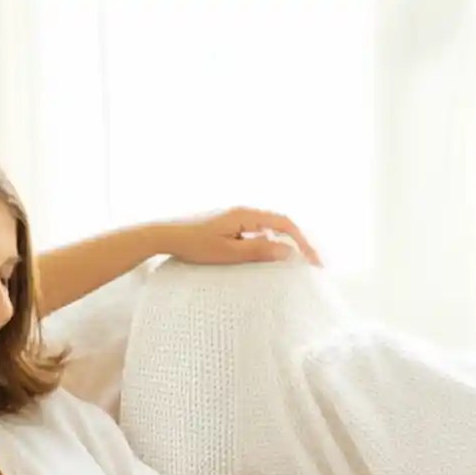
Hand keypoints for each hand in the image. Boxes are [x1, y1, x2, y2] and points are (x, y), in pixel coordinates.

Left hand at [159, 207, 321, 266]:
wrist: (162, 234)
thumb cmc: (192, 244)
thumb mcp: (228, 252)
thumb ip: (259, 251)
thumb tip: (288, 251)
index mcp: (246, 214)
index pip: (285, 224)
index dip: (303, 242)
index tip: (313, 261)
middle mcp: (242, 210)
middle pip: (279, 223)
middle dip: (296, 242)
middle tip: (308, 263)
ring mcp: (234, 216)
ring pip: (266, 227)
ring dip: (281, 243)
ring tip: (290, 263)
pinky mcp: (225, 223)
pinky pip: (253, 231)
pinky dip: (265, 243)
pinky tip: (262, 258)